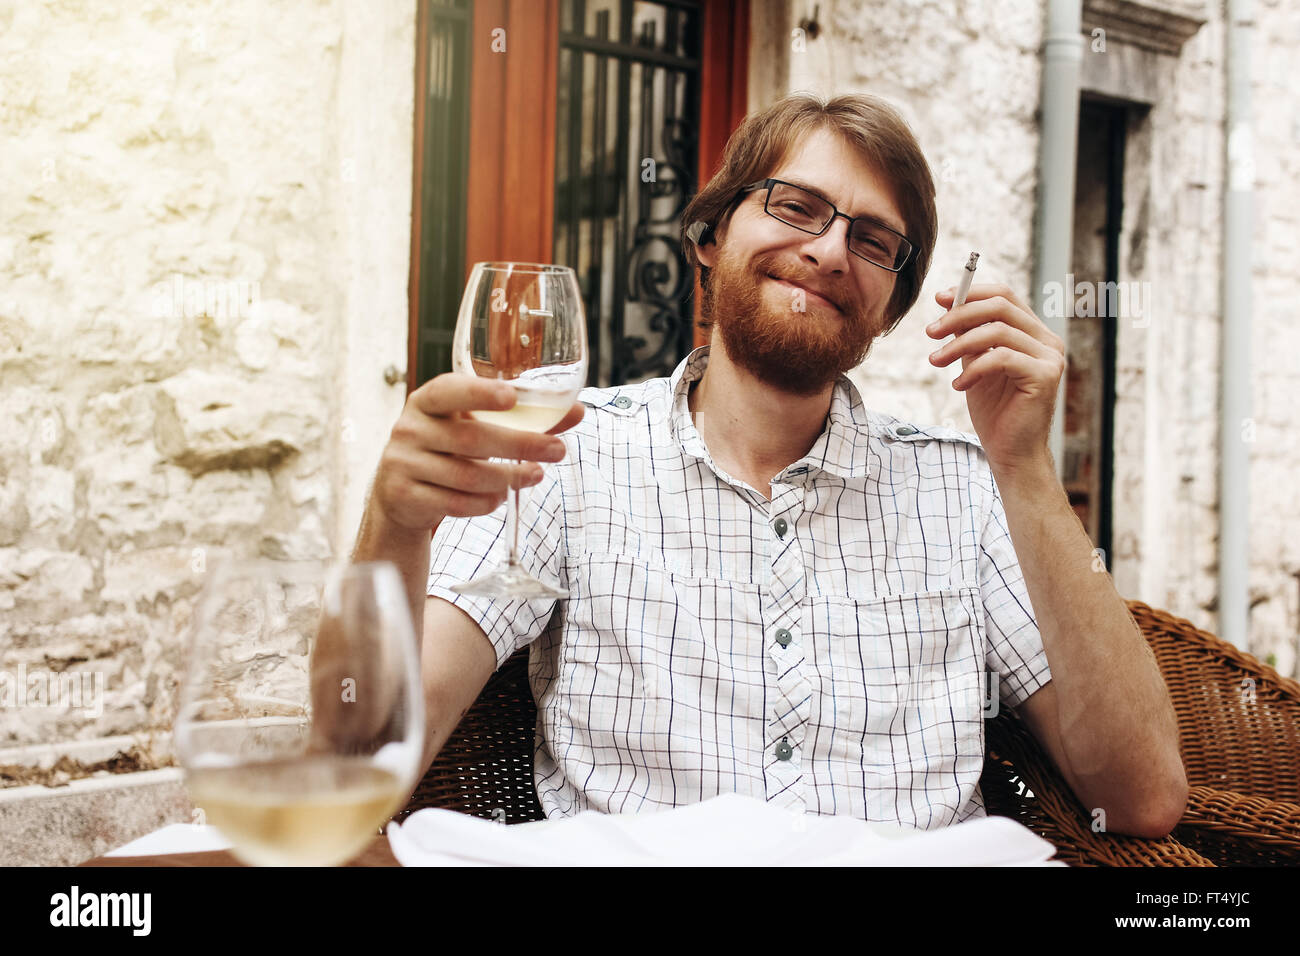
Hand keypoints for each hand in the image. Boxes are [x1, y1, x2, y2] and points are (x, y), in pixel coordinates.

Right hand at [373, 374, 583, 531]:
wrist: (400, 491)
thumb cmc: (448, 449)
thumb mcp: (474, 426)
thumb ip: (523, 417)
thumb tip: (578, 411)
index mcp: (426, 401)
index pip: (449, 391)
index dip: (480, 393)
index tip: (512, 397)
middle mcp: (410, 429)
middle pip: (470, 439)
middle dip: (520, 444)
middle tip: (557, 450)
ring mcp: (403, 464)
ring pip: (466, 476)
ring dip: (509, 478)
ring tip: (536, 475)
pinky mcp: (405, 497)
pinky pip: (455, 503)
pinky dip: (485, 503)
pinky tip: (502, 498)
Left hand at [927, 283, 1064, 474]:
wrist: (1010, 452)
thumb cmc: (995, 412)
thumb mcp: (976, 366)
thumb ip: (970, 337)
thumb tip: (948, 306)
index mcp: (1033, 334)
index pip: (1005, 296)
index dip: (970, 293)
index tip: (938, 298)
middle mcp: (1047, 341)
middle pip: (1001, 306)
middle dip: (959, 315)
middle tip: (930, 331)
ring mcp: (1050, 357)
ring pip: (997, 331)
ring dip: (958, 344)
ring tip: (935, 361)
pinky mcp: (1045, 376)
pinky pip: (1000, 358)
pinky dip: (973, 369)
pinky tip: (958, 386)